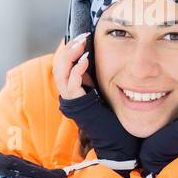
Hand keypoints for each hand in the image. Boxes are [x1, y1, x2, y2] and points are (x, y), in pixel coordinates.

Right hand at [53, 33, 140, 167]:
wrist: (118, 140)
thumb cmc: (115, 116)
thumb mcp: (107, 89)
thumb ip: (100, 75)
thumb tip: (101, 55)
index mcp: (76, 88)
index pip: (65, 64)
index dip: (70, 48)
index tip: (82, 36)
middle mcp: (70, 94)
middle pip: (59, 65)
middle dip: (69, 48)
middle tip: (82, 37)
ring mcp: (73, 100)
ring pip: (60, 73)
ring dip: (70, 56)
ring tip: (81, 45)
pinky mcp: (78, 106)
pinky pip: (71, 86)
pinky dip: (76, 71)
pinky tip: (86, 61)